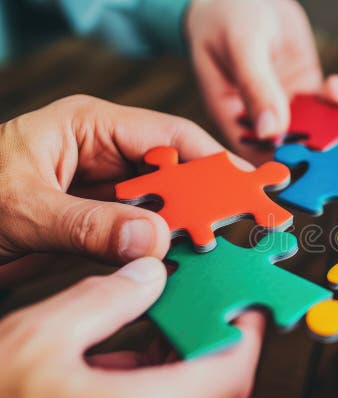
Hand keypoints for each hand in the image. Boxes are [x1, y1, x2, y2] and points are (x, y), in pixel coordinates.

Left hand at [0, 95, 234, 270]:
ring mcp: (102, 190)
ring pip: (163, 203)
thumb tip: (154, 240)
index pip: (169, 136)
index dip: (212, 160)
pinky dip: (162, 247)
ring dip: (189, 225)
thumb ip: (89, 225)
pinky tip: (184, 261)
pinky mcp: (97, 223)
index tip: (245, 187)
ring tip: (220, 246)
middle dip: (209, 195)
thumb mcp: (23, 209)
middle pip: (174, 169)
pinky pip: (142, 232)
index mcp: (88, 126)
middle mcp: (103, 154)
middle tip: (246, 220)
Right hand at [0, 258, 264, 397]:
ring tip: (164, 315)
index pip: (228, 376)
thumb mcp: (37, 338)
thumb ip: (104, 300)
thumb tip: (150, 273)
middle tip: (202, 297)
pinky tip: (129, 351)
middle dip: (211, 340)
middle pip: (212, 392)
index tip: (247, 301)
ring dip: (183, 360)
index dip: (246, 334)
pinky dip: (156, 384)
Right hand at [187, 0, 337, 158]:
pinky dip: (337, 104)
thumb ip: (256, 86)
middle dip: (313, 150)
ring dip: (332, 129)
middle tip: (335, 147)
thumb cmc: (226, 16)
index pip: (254, 153)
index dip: (277, 165)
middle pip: (288, 146)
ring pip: (312, 128)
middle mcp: (258, 116)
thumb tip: (271, 130)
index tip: (303, 164)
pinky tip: (336, 89)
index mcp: (231, 115)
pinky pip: (325, 106)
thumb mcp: (241, 46)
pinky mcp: (305, 88)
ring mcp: (284, 103)